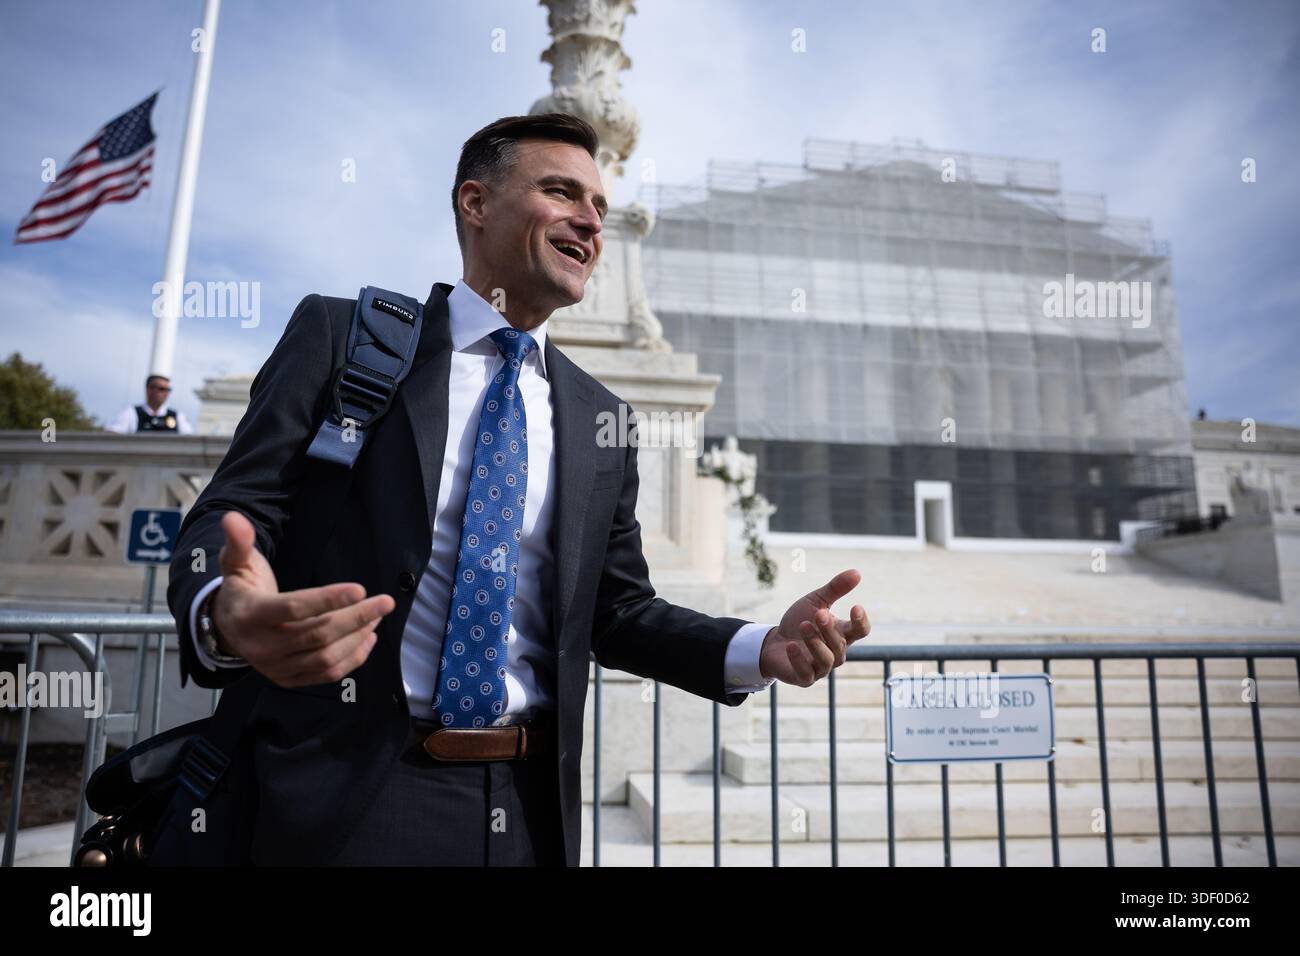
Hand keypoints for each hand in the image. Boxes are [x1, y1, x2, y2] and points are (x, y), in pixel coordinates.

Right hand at [210, 511, 394, 687]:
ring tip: (376, 616)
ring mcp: (275, 667)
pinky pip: (326, 674)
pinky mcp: (288, 679)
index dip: (328, 599)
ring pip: (326, 658)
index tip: (361, 588)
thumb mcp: (236, 564)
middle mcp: (262, 646)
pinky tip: (368, 638)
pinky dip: (352, 659)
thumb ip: (238, 542)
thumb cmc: (241, 590)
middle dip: (356, 617)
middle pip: (317, 634)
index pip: (294, 608)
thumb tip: (233, 517)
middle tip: (385, 602)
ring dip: (358, 637)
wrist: (227, 631)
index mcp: (250, 615)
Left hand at [759, 569, 869, 686]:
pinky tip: (791, 646)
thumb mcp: (815, 601)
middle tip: (819, 613)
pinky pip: (806, 673)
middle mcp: (836, 652)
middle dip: (829, 629)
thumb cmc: (799, 621)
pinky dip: (799, 659)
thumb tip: (857, 572)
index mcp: (842, 634)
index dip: (861, 621)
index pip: (860, 631)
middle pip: (841, 645)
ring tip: (803, 625)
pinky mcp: (804, 678)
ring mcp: (821, 668)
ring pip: (826, 659)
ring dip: (815, 642)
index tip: (855, 607)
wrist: (772, 642)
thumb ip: (835, 589)